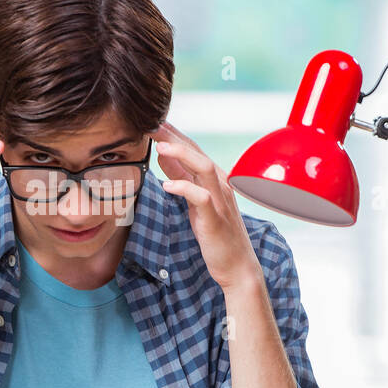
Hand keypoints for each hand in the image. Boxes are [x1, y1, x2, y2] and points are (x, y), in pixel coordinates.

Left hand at [153, 121, 263, 292]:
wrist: (237, 266)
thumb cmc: (215, 234)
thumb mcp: (196, 202)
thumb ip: (182, 178)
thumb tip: (164, 156)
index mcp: (215, 179)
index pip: (194, 148)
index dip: (173, 134)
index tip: (152, 122)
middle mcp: (221, 184)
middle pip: (197, 152)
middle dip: (173, 136)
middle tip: (150, 123)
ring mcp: (220, 200)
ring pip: (203, 167)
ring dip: (181, 154)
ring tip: (158, 147)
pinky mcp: (216, 219)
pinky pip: (201, 198)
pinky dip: (184, 188)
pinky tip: (167, 186)